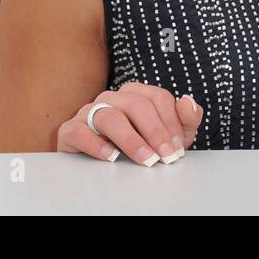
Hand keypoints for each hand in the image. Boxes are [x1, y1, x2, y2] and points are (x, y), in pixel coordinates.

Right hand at [58, 82, 202, 164]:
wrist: (102, 165)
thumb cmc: (139, 146)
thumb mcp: (169, 134)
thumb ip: (186, 118)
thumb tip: (187, 101)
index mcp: (135, 94)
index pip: (158, 98)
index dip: (172, 122)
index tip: (178, 146)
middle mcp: (112, 98)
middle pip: (137, 105)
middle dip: (156, 132)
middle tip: (166, 156)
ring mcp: (89, 112)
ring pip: (110, 116)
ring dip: (131, 139)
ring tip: (145, 159)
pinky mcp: (70, 130)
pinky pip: (79, 131)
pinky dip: (96, 143)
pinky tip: (111, 156)